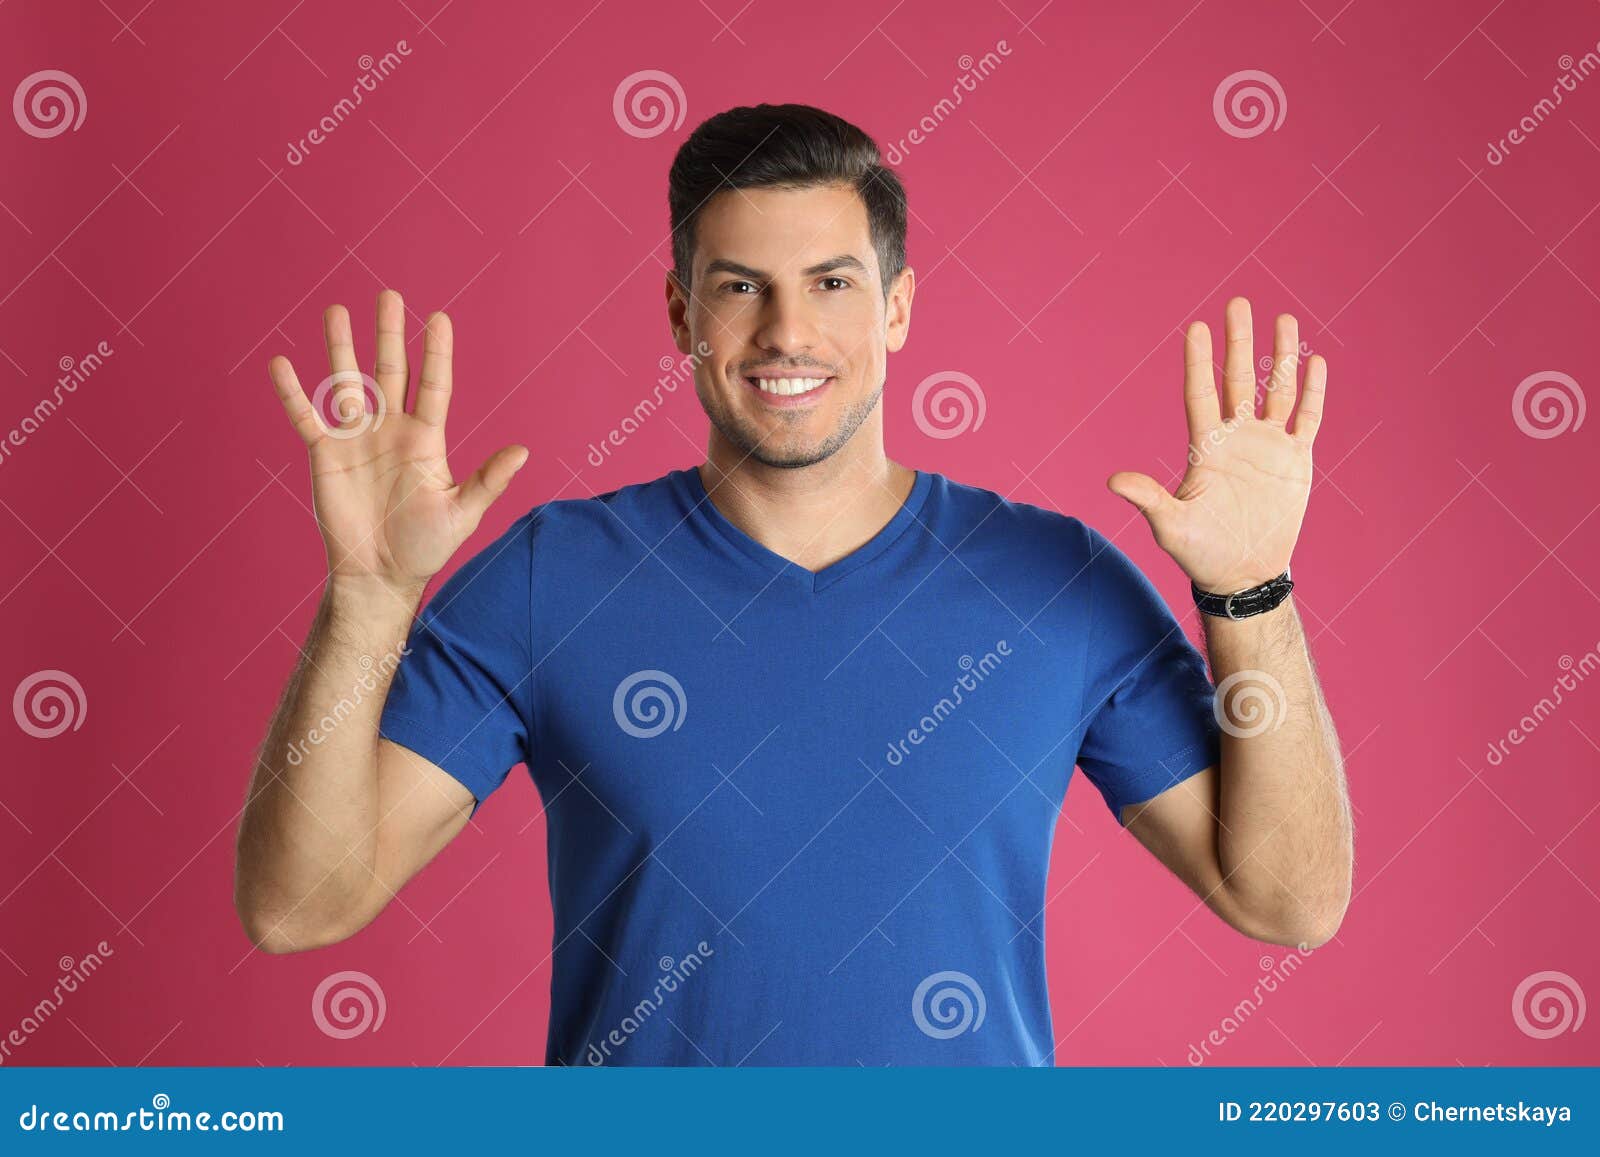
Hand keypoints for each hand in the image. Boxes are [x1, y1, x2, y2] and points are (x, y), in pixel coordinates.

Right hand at [268, 289, 527, 593]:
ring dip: (341, 348)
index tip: (439, 317)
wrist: (381, 575)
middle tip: (389, 295)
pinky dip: (293, 393)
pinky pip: (307, 417)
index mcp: (426, 438)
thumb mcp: (462, 513)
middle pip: (391, 371)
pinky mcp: (325, 455)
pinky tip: (281, 363)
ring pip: (347, 382)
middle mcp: (391, 429)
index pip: (434, 385)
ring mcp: (357, 439)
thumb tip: (523, 451)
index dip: (436, 352)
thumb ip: (489, 480)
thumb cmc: (426, 546)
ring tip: (337, 310)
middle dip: (389, 334)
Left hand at [1107, 297, 1325, 593]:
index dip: (1200, 361)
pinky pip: (1306, 418)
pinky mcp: (1295, 461)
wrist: (1241, 574)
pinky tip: (1315, 363)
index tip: (1197, 327)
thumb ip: (1148, 498)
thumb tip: (1112, 481)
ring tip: (1283, 319)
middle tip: (1239, 303)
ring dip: (1281, 356)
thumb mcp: (1170, 525)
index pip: (1201, 393)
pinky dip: (1312, 393)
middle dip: (1240, 342)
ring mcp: (1268, 446)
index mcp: (1206, 447)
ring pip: (1277, 390)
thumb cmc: (1200, 552)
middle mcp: (1236, 438)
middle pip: (1239, 379)